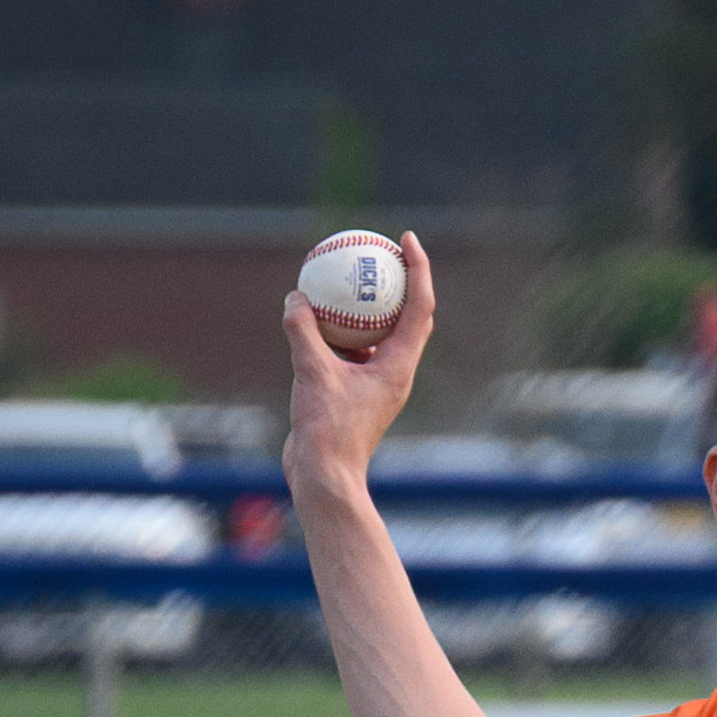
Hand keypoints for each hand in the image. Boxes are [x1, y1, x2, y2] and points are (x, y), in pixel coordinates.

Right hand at [283, 230, 432, 509]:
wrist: (324, 476)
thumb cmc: (327, 431)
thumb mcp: (311, 373)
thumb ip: (304, 331)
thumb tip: (295, 296)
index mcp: (398, 366)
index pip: (420, 307)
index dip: (419, 269)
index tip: (407, 239)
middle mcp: (393, 373)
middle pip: (407, 315)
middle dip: (400, 280)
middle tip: (382, 248)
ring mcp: (374, 383)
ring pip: (376, 332)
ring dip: (366, 304)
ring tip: (348, 273)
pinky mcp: (353, 392)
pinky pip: (349, 349)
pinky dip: (337, 328)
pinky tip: (314, 310)